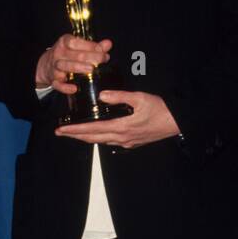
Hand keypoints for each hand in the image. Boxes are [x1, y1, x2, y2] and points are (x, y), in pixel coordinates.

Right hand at [36, 35, 112, 94]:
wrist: (46, 65)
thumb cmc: (67, 54)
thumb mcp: (77, 47)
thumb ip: (93, 46)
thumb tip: (108, 43)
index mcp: (64, 42)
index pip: (75, 42)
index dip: (89, 46)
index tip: (102, 50)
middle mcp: (58, 53)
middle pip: (74, 54)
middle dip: (90, 57)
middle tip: (103, 59)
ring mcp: (54, 67)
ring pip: (64, 66)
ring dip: (78, 68)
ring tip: (91, 70)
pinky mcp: (53, 80)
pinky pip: (58, 84)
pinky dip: (65, 87)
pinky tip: (75, 88)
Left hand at [54, 90, 179, 148]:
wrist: (177, 123)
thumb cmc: (161, 110)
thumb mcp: (140, 98)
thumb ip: (119, 96)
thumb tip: (102, 95)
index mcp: (121, 127)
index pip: (92, 129)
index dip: (75, 130)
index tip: (61, 130)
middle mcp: (121, 138)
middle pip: (92, 138)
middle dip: (75, 136)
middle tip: (60, 133)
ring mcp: (126, 142)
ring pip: (100, 141)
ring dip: (86, 138)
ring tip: (74, 133)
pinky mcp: (132, 143)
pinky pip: (110, 142)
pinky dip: (98, 138)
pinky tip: (96, 134)